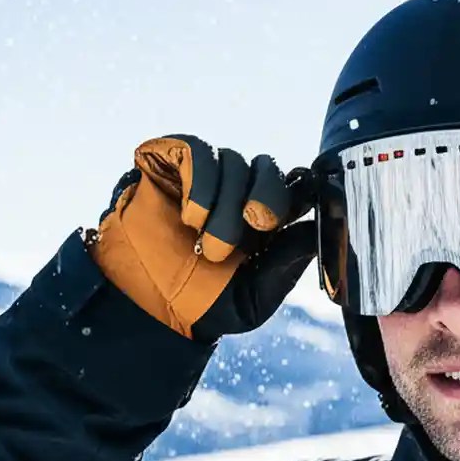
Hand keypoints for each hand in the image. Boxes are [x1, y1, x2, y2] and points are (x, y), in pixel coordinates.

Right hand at [89, 134, 315, 342]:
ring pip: (233, 161)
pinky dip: (202, 180)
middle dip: (267, 194)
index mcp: (264, 220)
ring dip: (225, 202)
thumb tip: (317, 230)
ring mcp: (204, 176)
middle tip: (255, 224)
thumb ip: (286, 264)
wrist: (143, 309)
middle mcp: (237, 192)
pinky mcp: (169, 163)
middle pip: (267, 167)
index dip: (302, 189)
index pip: (294, 186)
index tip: (300, 205)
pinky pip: (196, 151)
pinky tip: (192, 215)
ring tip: (207, 245)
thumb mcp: (254, 298)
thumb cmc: (201, 306)